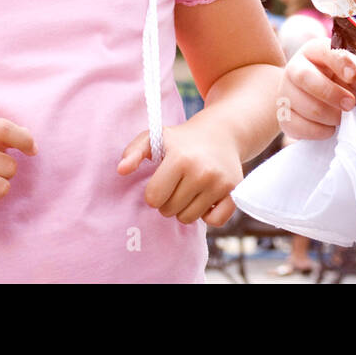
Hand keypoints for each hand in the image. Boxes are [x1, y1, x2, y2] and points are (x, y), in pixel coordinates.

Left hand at [116, 115, 242, 226]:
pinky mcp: (234, 192)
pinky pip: (214, 222)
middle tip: (176, 184)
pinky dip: (208, 215)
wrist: (222, 133)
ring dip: (185, 208)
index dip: (153, 192)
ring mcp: (220, 183)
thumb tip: (121, 170)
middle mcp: (202, 172)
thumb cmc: (183, 139)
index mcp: (180, 158)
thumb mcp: (156, 136)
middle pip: (169, 210)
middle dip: (168, 201)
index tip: (161, 181)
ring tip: (190, 189)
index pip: (153, 198)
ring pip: (189, 218)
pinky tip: (206, 198)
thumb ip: (134, 151)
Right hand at [278, 38, 355, 140]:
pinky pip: (297, 126)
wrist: (332, 106)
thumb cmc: (345, 84)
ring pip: (304, 106)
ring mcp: (285, 92)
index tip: (353, 76)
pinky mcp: (283, 116)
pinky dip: (319, 131)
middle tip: (351, 105)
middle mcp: (294, 68)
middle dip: (331, 94)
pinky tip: (330, 128)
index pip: (323, 51)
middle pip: (305, 78)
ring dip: (330, 116)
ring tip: (342, 117)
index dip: (339, 62)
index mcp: (314, 51)